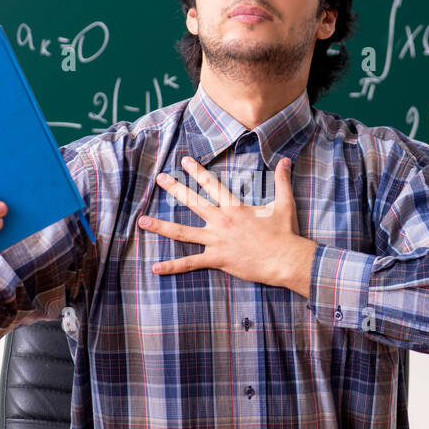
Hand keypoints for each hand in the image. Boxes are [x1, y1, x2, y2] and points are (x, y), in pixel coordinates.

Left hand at [137, 155, 315, 291]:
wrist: (285, 259)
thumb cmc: (285, 233)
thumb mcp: (284, 204)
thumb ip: (282, 181)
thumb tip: (286, 161)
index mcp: (234, 208)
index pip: (212, 185)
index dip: (197, 171)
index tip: (184, 161)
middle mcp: (221, 221)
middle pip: (193, 201)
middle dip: (174, 189)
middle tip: (159, 178)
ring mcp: (217, 240)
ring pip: (183, 232)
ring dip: (161, 226)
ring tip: (142, 221)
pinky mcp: (217, 259)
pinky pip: (190, 263)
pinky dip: (173, 266)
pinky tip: (155, 267)